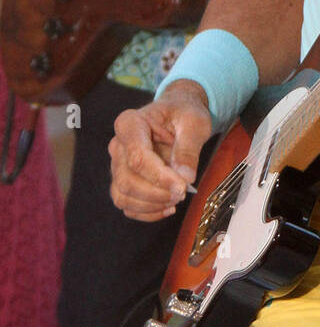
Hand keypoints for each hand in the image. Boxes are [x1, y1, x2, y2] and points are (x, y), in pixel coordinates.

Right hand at [109, 81, 211, 221]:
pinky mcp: (123, 179)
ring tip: (176, 200)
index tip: (182, 186)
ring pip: (123, 195)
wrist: (177, 115)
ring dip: (151, 205)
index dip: (159, 177)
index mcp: (130, 124)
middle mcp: (118, 144)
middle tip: (182, 193)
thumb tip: (185, 176)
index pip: (137, 157)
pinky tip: (167, 207)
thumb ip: (189, 148)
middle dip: (156, 193)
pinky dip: (146, 212)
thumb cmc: (183, 114)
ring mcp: (118, 164)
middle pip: (127, 180)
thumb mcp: (194, 122)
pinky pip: (126, 204)